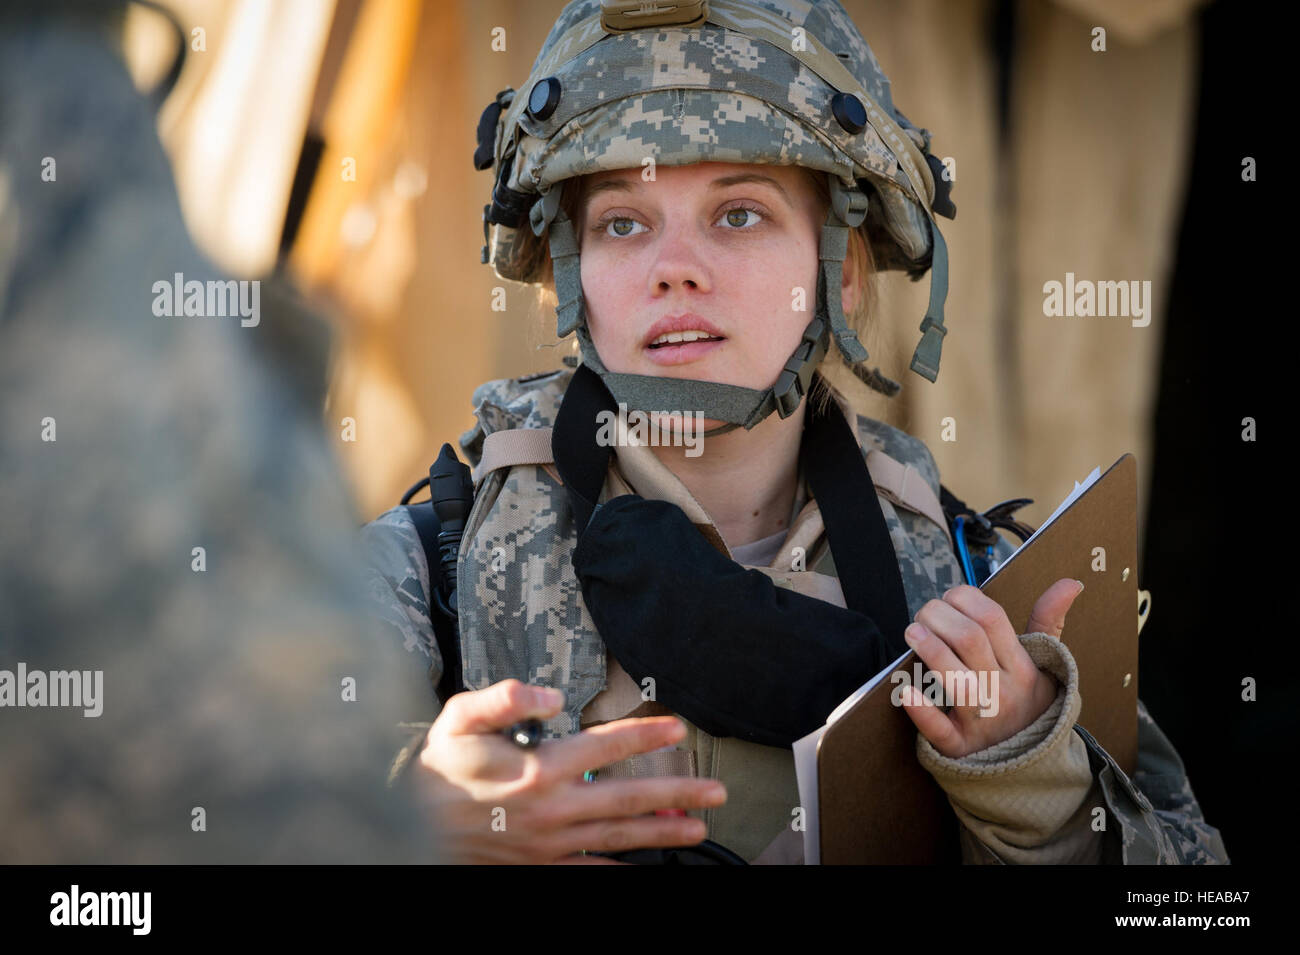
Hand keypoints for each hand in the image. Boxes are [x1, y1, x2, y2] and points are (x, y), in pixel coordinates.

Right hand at [414, 679, 727, 863]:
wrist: (410, 822)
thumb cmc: (440, 766)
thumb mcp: (461, 717)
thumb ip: (504, 698)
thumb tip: (549, 693)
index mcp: (540, 768)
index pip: (606, 747)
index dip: (646, 736)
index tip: (680, 729)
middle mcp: (553, 807)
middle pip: (628, 798)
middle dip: (677, 793)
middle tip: (715, 791)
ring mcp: (550, 842)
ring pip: (618, 836)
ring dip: (662, 832)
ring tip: (699, 829)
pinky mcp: (540, 864)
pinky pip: (589, 871)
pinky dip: (620, 870)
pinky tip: (644, 868)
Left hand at [898, 578, 1083, 758]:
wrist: (1032, 768)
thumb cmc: (1029, 703)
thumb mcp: (1045, 665)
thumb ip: (1048, 620)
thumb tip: (1072, 582)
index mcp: (1022, 668)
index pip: (993, 620)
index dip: (965, 599)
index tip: (949, 596)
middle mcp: (1003, 693)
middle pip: (970, 642)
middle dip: (940, 617)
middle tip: (923, 612)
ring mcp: (982, 722)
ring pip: (956, 681)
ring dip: (929, 650)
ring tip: (912, 631)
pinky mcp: (959, 748)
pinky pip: (940, 731)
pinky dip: (921, 712)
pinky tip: (905, 690)